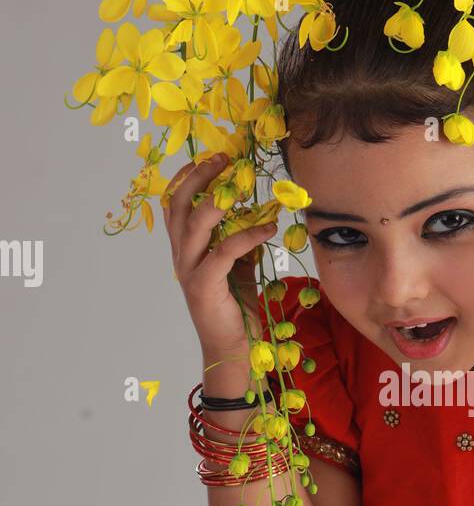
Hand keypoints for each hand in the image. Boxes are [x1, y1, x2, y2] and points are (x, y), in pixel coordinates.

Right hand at [161, 152, 277, 356]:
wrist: (232, 348)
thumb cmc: (234, 307)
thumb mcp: (238, 267)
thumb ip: (239, 242)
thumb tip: (256, 216)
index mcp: (184, 248)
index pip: (173, 204)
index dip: (186, 177)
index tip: (210, 157)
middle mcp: (181, 256)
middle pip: (178, 205)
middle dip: (199, 176)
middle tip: (224, 158)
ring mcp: (189, 270)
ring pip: (195, 224)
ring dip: (219, 200)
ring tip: (243, 185)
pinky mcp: (205, 286)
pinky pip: (225, 251)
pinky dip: (248, 235)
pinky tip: (269, 227)